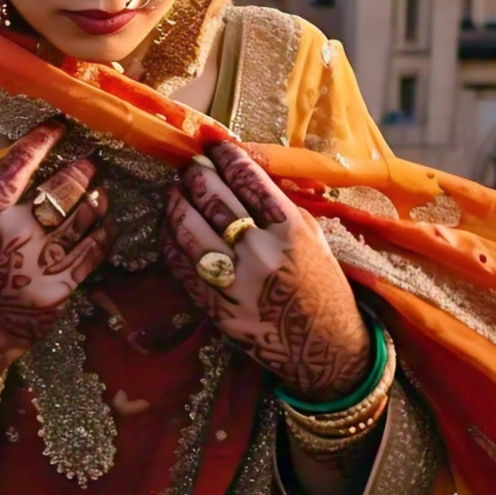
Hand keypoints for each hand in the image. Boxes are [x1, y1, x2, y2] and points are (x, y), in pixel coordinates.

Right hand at [0, 120, 111, 380]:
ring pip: (81, 219)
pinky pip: (89, 255)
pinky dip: (102, 235)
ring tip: (102, 191)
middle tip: (91, 163)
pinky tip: (107, 225)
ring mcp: (38, 263)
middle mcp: (14, 233)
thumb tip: (27, 169)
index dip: (42, 141)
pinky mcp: (57, 291)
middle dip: (81, 172)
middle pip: (60, 190)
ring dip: (96, 200)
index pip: (19, 165)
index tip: (59, 126)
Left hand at [162, 141, 370, 403]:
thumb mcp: (310, 234)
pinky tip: (170, 225)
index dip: (224, 155)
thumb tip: (238, 167)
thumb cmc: (321, 283)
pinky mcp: (216, 308)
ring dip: (176, 200)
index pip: (246, 178)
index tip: (214, 145)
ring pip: (188, 226)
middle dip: (196, 172)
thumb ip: (275, 202)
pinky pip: (180, 264)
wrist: (325, 349)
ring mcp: (235, 283)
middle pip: (212, 197)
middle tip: (192, 165)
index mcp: (289, 230)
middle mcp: (260, 252)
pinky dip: (170, 238)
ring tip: (176, 190)